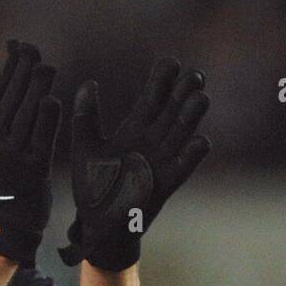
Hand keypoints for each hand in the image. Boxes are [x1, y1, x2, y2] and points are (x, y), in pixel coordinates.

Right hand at [0, 40, 61, 266]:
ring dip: (34, 89)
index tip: (18, 47)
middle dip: (22, 71)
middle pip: (11, 100)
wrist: (2, 221)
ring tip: (44, 68)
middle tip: (34, 50)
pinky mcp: (33, 169)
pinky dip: (46, 120)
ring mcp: (14, 155)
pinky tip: (52, 101)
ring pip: (24, 115)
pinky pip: (40, 140)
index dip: (9, 68)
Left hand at [58, 58, 210, 270]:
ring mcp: (162, 161)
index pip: (151, 99)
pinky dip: (192, 155)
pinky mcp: (166, 184)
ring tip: (200, 97)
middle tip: (194, 74)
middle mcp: (152, 142)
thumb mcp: (84, 147)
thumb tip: (89, 82)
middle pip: (171, 112)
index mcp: (133, 130)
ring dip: (191, 117)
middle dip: (183, 93)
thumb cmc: (92, 185)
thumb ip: (86, 116)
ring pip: (181, 134)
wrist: (97, 224)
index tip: (171, 62)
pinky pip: (184, 167)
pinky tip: (201, 141)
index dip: (161, 82)